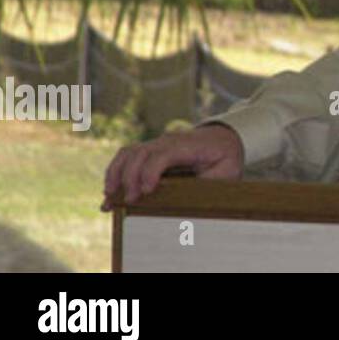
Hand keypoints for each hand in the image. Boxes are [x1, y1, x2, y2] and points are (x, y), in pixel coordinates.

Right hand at [101, 124, 242, 211]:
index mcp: (190, 145)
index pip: (164, 153)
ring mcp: (157, 144)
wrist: (224, 138)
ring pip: (129, 152)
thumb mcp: (227, 171)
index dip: (151, 171)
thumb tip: (190, 200)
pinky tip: (111, 192)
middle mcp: (169, 141)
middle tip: (130, 201)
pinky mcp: (150, 151)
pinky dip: (116, 172)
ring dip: (116, 173)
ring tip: (111, 198)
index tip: (145, 192)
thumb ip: (209, 183)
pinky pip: (127, 157)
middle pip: (141, 152)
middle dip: (131, 176)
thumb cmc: (225, 157)